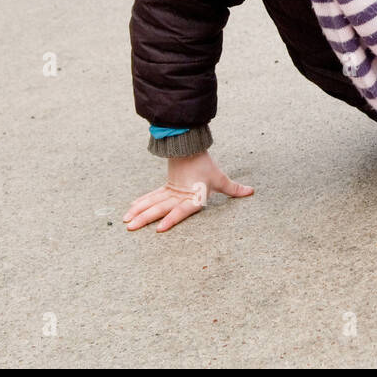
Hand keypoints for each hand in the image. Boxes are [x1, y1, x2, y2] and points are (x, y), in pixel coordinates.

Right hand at [123, 150, 252, 231]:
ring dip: (139, 211)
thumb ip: (234, 189)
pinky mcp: (166, 187)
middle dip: (145, 218)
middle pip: (160, 208)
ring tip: (126, 221)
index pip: (181, 210)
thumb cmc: (206, 166)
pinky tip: (131, 209)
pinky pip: (151, 196)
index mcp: (192, 196)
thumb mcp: (221, 179)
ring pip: (152, 202)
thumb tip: (251, 192)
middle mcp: (179, 195)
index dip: (172, 219)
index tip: (160, 228)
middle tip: (131, 228)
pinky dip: (141, 202)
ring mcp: (170, 191)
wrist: (191, 148)